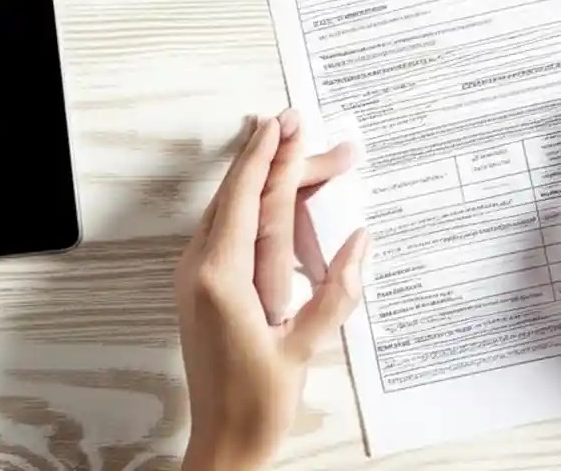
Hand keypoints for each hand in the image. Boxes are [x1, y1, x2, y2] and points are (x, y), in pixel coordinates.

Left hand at [177, 111, 368, 470]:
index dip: (267, 155)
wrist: (224, 442)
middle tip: (317, 136)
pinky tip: (279, 196)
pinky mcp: (206, 287)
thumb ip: (337, 292)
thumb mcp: (305, 347)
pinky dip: (258, 206)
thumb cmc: (256, 403)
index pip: (245, 197)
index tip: (284, 122)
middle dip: (280, 162)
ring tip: (306, 155)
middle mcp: (201, 270)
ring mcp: (199, 277)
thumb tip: (361, 241)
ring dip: (269, 180)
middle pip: (242, 196)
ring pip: (235, 210)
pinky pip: (231, 231)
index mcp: (220, 277)